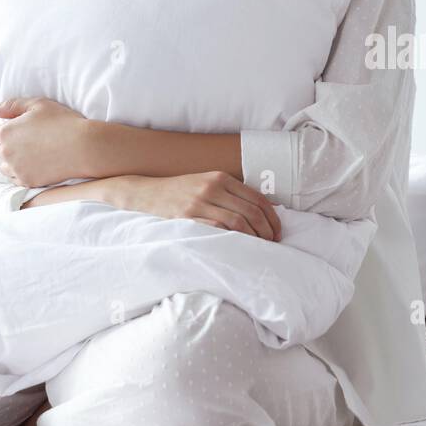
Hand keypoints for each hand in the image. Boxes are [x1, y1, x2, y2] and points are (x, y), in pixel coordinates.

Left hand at [0, 97, 91, 187]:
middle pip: (1, 151)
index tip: (26, 131)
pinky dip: (24, 173)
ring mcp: (16, 169)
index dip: (10, 130)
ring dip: (15, 162)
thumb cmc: (63, 122)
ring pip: (6, 167)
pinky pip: (18, 179)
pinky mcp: (28, 181)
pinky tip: (39, 166)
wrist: (84, 147)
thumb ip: (11, 105)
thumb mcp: (38, 104)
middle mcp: (6, 152)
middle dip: (13, 146)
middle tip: (35, 142)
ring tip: (36, 156)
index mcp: (6, 132)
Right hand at [114, 173, 281, 240]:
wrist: (147, 193)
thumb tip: (261, 212)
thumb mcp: (207, 183)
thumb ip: (230, 193)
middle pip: (251, 212)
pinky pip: (217, 228)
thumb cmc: (182, 191)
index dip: (272, 217)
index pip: (257, 198)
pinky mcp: (187, 217)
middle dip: (267, 230)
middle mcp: (213, 187)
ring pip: (238, 222)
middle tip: (272, 242)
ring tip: (259, 247)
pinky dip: (233, 238)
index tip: (277, 231)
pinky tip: (239, 247)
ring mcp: (199, 202)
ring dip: (254, 237)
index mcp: (221, 178)